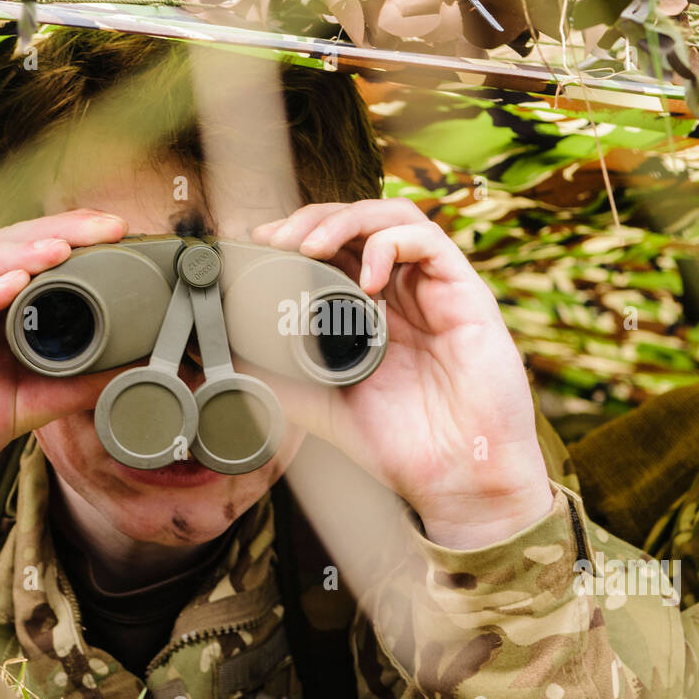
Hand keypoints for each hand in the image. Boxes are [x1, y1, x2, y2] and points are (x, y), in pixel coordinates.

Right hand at [0, 209, 127, 485]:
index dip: (77, 238)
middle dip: (62, 234)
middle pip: (13, 245)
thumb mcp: (27, 399)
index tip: (122, 233)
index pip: (36, 251)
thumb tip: (137, 369)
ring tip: (61, 252)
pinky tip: (6, 290)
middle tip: (108, 229)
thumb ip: (77, 381)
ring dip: (20, 255)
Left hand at [251, 198, 555, 549]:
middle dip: (312, 219)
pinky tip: (366, 278)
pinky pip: (431, 242)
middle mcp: (403, 294)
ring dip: (346, 220)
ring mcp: (435, 292)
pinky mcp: (467, 295)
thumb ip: (282, 378)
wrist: (457, 481)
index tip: (258, 245)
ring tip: (310, 246)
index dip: (296, 235)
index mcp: (372, 313)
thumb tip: (230, 356)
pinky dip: (390, 245)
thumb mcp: (324, 406)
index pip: (335, 249)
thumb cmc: (404, 447)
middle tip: (276, 239)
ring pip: (394, 217)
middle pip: (360, 222)